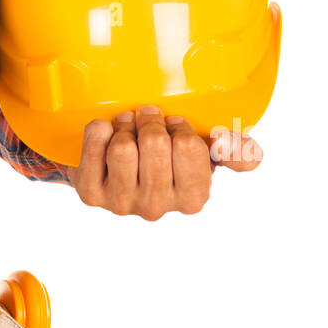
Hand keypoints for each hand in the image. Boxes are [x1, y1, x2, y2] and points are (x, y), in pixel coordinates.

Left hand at [69, 105, 263, 220]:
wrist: (114, 169)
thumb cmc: (166, 160)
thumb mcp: (207, 156)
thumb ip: (236, 152)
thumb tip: (225, 141)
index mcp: (192, 198)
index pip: (188, 146)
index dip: (179, 127)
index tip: (174, 126)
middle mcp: (156, 207)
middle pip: (154, 143)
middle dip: (151, 122)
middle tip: (147, 120)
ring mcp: (120, 203)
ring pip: (123, 147)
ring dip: (125, 125)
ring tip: (127, 127)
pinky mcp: (90, 193)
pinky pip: (95, 143)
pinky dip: (99, 129)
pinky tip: (106, 134)